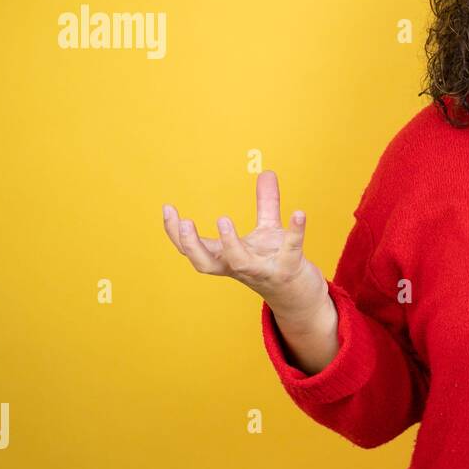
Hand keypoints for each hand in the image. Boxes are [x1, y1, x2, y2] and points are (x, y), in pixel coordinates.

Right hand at [161, 170, 326, 313]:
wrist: (300, 296)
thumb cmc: (278, 262)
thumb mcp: (267, 232)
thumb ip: (265, 203)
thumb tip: (266, 172)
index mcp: (227, 258)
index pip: (193, 249)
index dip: (176, 233)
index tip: (167, 209)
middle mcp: (239, 267)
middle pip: (205, 263)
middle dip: (191, 245)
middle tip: (184, 223)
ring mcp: (263, 270)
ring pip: (240, 263)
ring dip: (229, 243)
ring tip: (222, 219)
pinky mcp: (288, 269)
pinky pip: (290, 250)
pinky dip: (294, 232)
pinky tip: (299, 213)